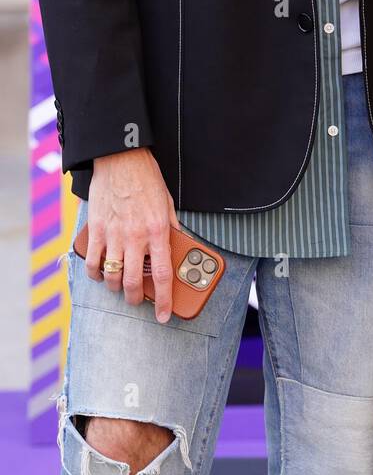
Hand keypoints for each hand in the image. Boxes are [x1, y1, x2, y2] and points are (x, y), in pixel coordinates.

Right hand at [86, 147, 182, 322]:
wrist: (121, 159)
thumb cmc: (146, 179)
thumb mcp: (168, 204)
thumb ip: (171, 228)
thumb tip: (177, 247)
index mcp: (158, 231)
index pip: (162, 275)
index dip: (163, 300)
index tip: (163, 315)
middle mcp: (136, 237)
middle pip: (133, 283)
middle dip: (134, 299)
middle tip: (136, 301)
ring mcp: (114, 235)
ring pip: (112, 277)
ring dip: (116, 288)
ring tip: (119, 286)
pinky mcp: (97, 230)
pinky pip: (94, 262)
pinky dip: (96, 273)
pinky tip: (101, 273)